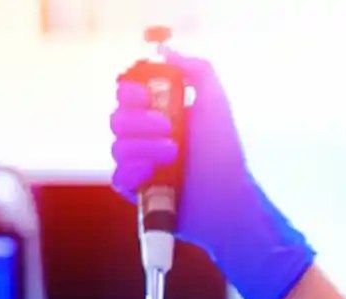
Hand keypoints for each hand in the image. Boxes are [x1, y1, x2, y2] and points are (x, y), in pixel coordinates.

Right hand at [110, 52, 315, 298]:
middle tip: (169, 129)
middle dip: (139, 121)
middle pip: (116, 118)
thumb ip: (197, 70)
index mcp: (160, 114)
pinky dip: (131, 172)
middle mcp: (146, 138)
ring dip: (143, 147)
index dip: (130, 92)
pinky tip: (152, 174)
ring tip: (173, 156)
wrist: (228, 199)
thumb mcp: (216, 103)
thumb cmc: (225, 153)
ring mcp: (140, 166)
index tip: (147, 96)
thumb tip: (166, 51)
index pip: (127, 95)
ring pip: (117, 146)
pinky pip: (117, 177)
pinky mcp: (137, 193)